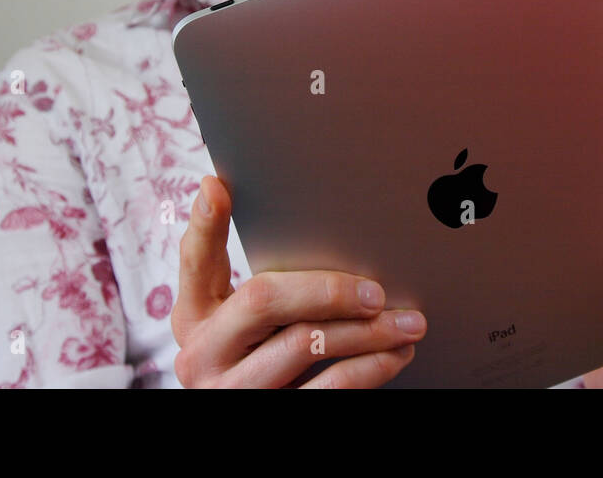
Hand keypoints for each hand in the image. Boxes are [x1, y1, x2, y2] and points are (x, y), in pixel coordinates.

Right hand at [170, 175, 426, 386]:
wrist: (263, 411)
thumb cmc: (265, 355)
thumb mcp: (250, 321)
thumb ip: (269, 283)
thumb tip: (318, 229)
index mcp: (194, 317)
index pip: (194, 262)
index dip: (204, 225)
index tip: (216, 187)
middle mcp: (203, 353)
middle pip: (264, 299)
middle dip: (330, 289)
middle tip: (378, 290)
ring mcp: (233, 389)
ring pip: (304, 343)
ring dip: (367, 331)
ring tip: (408, 322)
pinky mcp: (269, 415)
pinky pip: (329, 388)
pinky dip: (370, 368)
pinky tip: (396, 355)